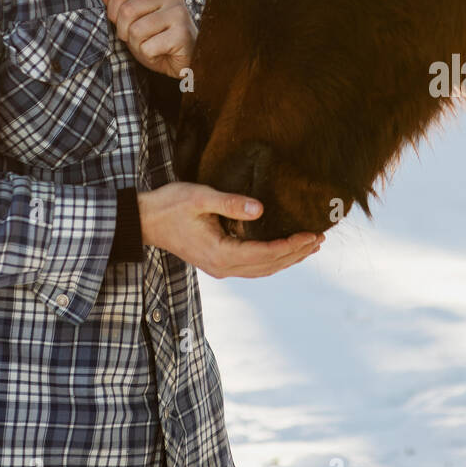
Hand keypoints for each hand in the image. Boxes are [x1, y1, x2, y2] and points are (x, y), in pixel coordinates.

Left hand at [97, 0, 196, 79]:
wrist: (185, 61)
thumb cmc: (158, 38)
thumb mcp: (133, 18)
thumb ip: (117, 0)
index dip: (115, 15)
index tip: (129, 24)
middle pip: (126, 11)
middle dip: (126, 32)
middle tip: (141, 39)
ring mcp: (179, 12)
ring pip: (135, 31)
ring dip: (138, 46)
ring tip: (153, 45)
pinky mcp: (182, 34)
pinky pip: (147, 47)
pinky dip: (150, 56)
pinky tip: (162, 53)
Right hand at [136, 183, 324, 277]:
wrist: (145, 221)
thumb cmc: (170, 205)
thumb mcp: (199, 197)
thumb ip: (230, 203)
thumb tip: (260, 208)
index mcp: (221, 253)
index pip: (265, 253)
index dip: (291, 245)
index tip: (312, 234)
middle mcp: (223, 267)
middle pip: (268, 266)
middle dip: (296, 253)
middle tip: (320, 239)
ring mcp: (220, 268)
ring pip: (262, 269)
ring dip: (287, 259)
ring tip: (309, 247)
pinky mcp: (218, 262)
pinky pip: (252, 266)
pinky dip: (272, 260)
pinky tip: (282, 251)